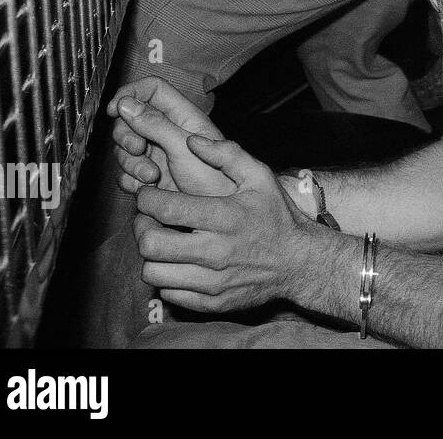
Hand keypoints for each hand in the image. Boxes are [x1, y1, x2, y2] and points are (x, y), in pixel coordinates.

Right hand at [108, 77, 232, 195]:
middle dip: (127, 135)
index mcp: (182, 116)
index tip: (115, 109)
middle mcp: (168, 132)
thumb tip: (125, 103)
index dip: (131, 93)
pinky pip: (127, 172)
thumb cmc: (214, 180)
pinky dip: (130, 180)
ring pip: (126, 148)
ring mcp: (158, 155)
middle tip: (138, 149)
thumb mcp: (183, 148)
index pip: (152, 89)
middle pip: (131, 119)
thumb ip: (155, 125)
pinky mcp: (150, 177)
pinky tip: (146, 189)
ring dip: (131, 163)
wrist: (216, 219)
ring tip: (151, 177)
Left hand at [133, 135, 323, 313]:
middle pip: (151, 245)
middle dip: (141, 227)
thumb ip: (225, 154)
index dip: (146, 198)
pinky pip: (169, 294)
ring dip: (151, 256)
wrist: (301, 262)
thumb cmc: (277, 216)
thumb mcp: (260, 176)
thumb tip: (191, 141)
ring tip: (163, 242)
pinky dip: (167, 278)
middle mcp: (216, 252)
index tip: (149, 194)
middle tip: (149, 219)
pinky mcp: (212, 302)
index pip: (165, 208)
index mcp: (225, 217)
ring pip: (153, 273)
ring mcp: (213, 281)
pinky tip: (179, 263)